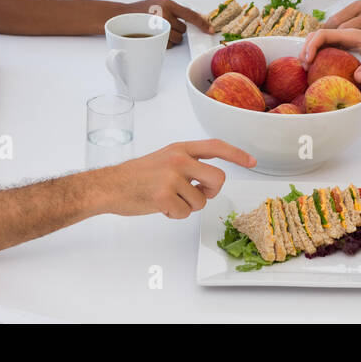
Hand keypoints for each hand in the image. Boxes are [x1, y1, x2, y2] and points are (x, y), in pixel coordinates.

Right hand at [96, 139, 255, 218]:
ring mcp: (172, 177)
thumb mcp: (164, 158)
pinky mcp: (164, 196)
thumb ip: (187, 164)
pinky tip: (160, 206)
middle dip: (212, 192)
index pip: (216, 146)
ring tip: (168, 199)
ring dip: (188, 206)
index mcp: (180, 148)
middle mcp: (178, 159)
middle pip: (218, 179)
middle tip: (196, 193)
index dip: (236, 154)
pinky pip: (185, 213)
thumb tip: (208, 180)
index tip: (251, 162)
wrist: (109, 186)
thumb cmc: (135, 176)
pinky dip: (174, 215)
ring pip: (201, 201)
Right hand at [119, 0, 209, 45]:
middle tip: (166, 25)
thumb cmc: (141, 10)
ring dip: (172, 37)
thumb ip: (175, 10)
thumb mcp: (160, 3)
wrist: (122, 16)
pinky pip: (168, 45)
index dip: (202, 23)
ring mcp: (159, 27)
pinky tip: (156, 35)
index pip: (190, 15)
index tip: (210, 30)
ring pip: (177, 38)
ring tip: (160, 30)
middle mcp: (164, 15)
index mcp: (168, 4)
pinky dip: (165, 43)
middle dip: (177, 29)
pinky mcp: (154, 38)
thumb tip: (192, 19)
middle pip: (183, 29)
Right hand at [299, 28, 360, 83]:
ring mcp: (346, 40)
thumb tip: (358, 77)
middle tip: (303, 66)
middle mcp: (346, 35)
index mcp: (351, 34)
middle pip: (318, 36)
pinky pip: (328, 48)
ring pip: (321, 41)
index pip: (324, 34)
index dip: (312, 45)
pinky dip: (318, 54)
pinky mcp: (348, 46)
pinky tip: (318, 67)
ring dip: (310, 51)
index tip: (308, 60)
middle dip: (306, 48)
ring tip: (306, 67)